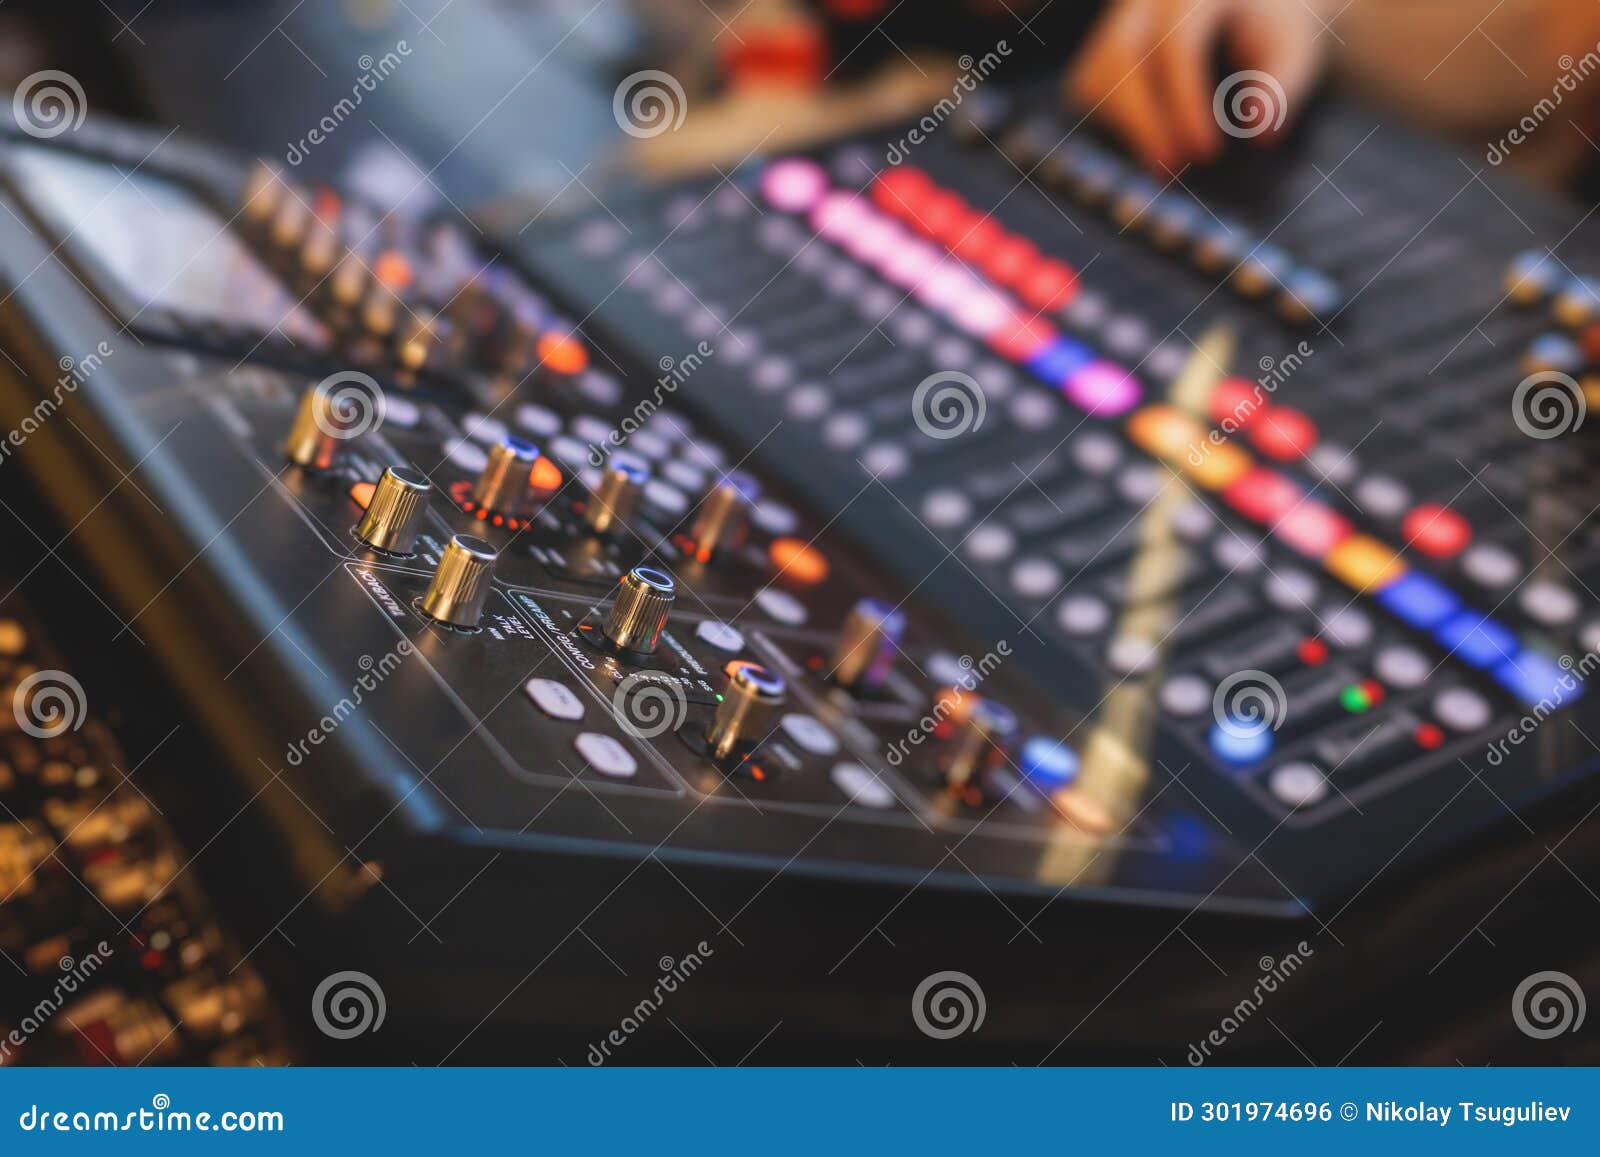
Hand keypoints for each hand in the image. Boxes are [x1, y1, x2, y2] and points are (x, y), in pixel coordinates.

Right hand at [1066, 0, 1333, 171]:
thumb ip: (1279, 85)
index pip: (1175, 43)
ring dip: (1124, 124)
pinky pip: (1088, 88)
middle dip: (1142, 120)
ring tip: (1166, 160)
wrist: (1248, 3)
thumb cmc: (1270, 26)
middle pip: (1120, 56)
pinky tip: (1150, 140)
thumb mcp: (1291, 46)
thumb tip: (1259, 130)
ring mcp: (1118, 18)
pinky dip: (1112, 122)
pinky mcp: (1102, 44)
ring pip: (1094, 73)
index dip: (1184, 102)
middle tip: (1172, 168)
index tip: (1204, 152)